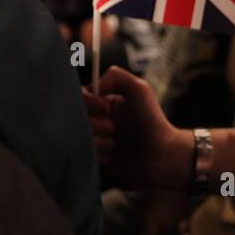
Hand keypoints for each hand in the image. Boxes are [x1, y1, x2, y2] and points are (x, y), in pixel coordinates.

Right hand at [84, 66, 192, 190]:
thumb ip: (116, 76)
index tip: (106, 108)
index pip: (78, 96)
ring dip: (98, 141)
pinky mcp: (92, 158)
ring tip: (116, 144)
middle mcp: (94, 119)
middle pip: (74, 118)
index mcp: (102, 102)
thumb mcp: (139, 89)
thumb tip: (94, 86)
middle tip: (113, 128)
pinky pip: (82, 155)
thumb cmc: (152, 121)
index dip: (89, 103)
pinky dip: (98, 155)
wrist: (160, 156)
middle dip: (94, 125)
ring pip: (77, 138)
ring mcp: (92, 139)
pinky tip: (113, 155)